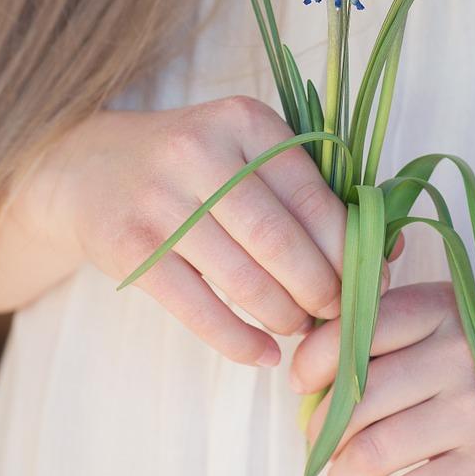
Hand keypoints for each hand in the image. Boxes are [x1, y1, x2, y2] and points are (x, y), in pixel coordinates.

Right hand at [21, 94, 402, 366]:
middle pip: (281, 240)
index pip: (314, 194)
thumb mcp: (245, 150)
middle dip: (322, 290)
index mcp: (245, 122)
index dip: (351, 247)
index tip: (372, 279)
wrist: (83, 168)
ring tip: (300, 329)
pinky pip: (197, 308)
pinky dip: (238, 340)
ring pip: (243, 278)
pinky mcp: (129, 247)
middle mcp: (201, 152)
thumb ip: (309, 189)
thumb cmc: (190, 165)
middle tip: (338, 315)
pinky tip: (263, 354)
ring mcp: (160, 200)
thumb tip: (390, 248)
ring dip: (284, 317)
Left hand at [289, 280, 474, 475]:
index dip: (313, 363)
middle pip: (356, 396)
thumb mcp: (455, 327)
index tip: (302, 388)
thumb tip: (305, 374)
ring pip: (374, 449)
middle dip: (322, 433)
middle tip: (318, 450)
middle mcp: (460, 349)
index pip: (355, 329)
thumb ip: (392, 336)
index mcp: (442, 305)